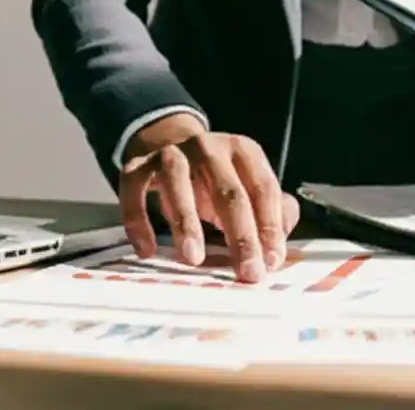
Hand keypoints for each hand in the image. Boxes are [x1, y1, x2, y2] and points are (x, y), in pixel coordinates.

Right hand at [119, 113, 298, 282]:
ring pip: (178, 182)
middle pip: (228, 190)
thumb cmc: (214, 178)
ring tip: (194, 258)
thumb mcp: (247, 186)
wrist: (166, 143)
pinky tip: (147, 249)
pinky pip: (134, 192)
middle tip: (246, 271)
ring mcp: (170, 154)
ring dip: (186, 221)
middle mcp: (207, 147)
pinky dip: (138, 221)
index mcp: (242, 151)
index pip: (263, 188)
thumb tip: (279, 243)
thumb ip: (273, 210)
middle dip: (240, 234)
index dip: (270, 225)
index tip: (271, 261)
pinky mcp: (137, 166)